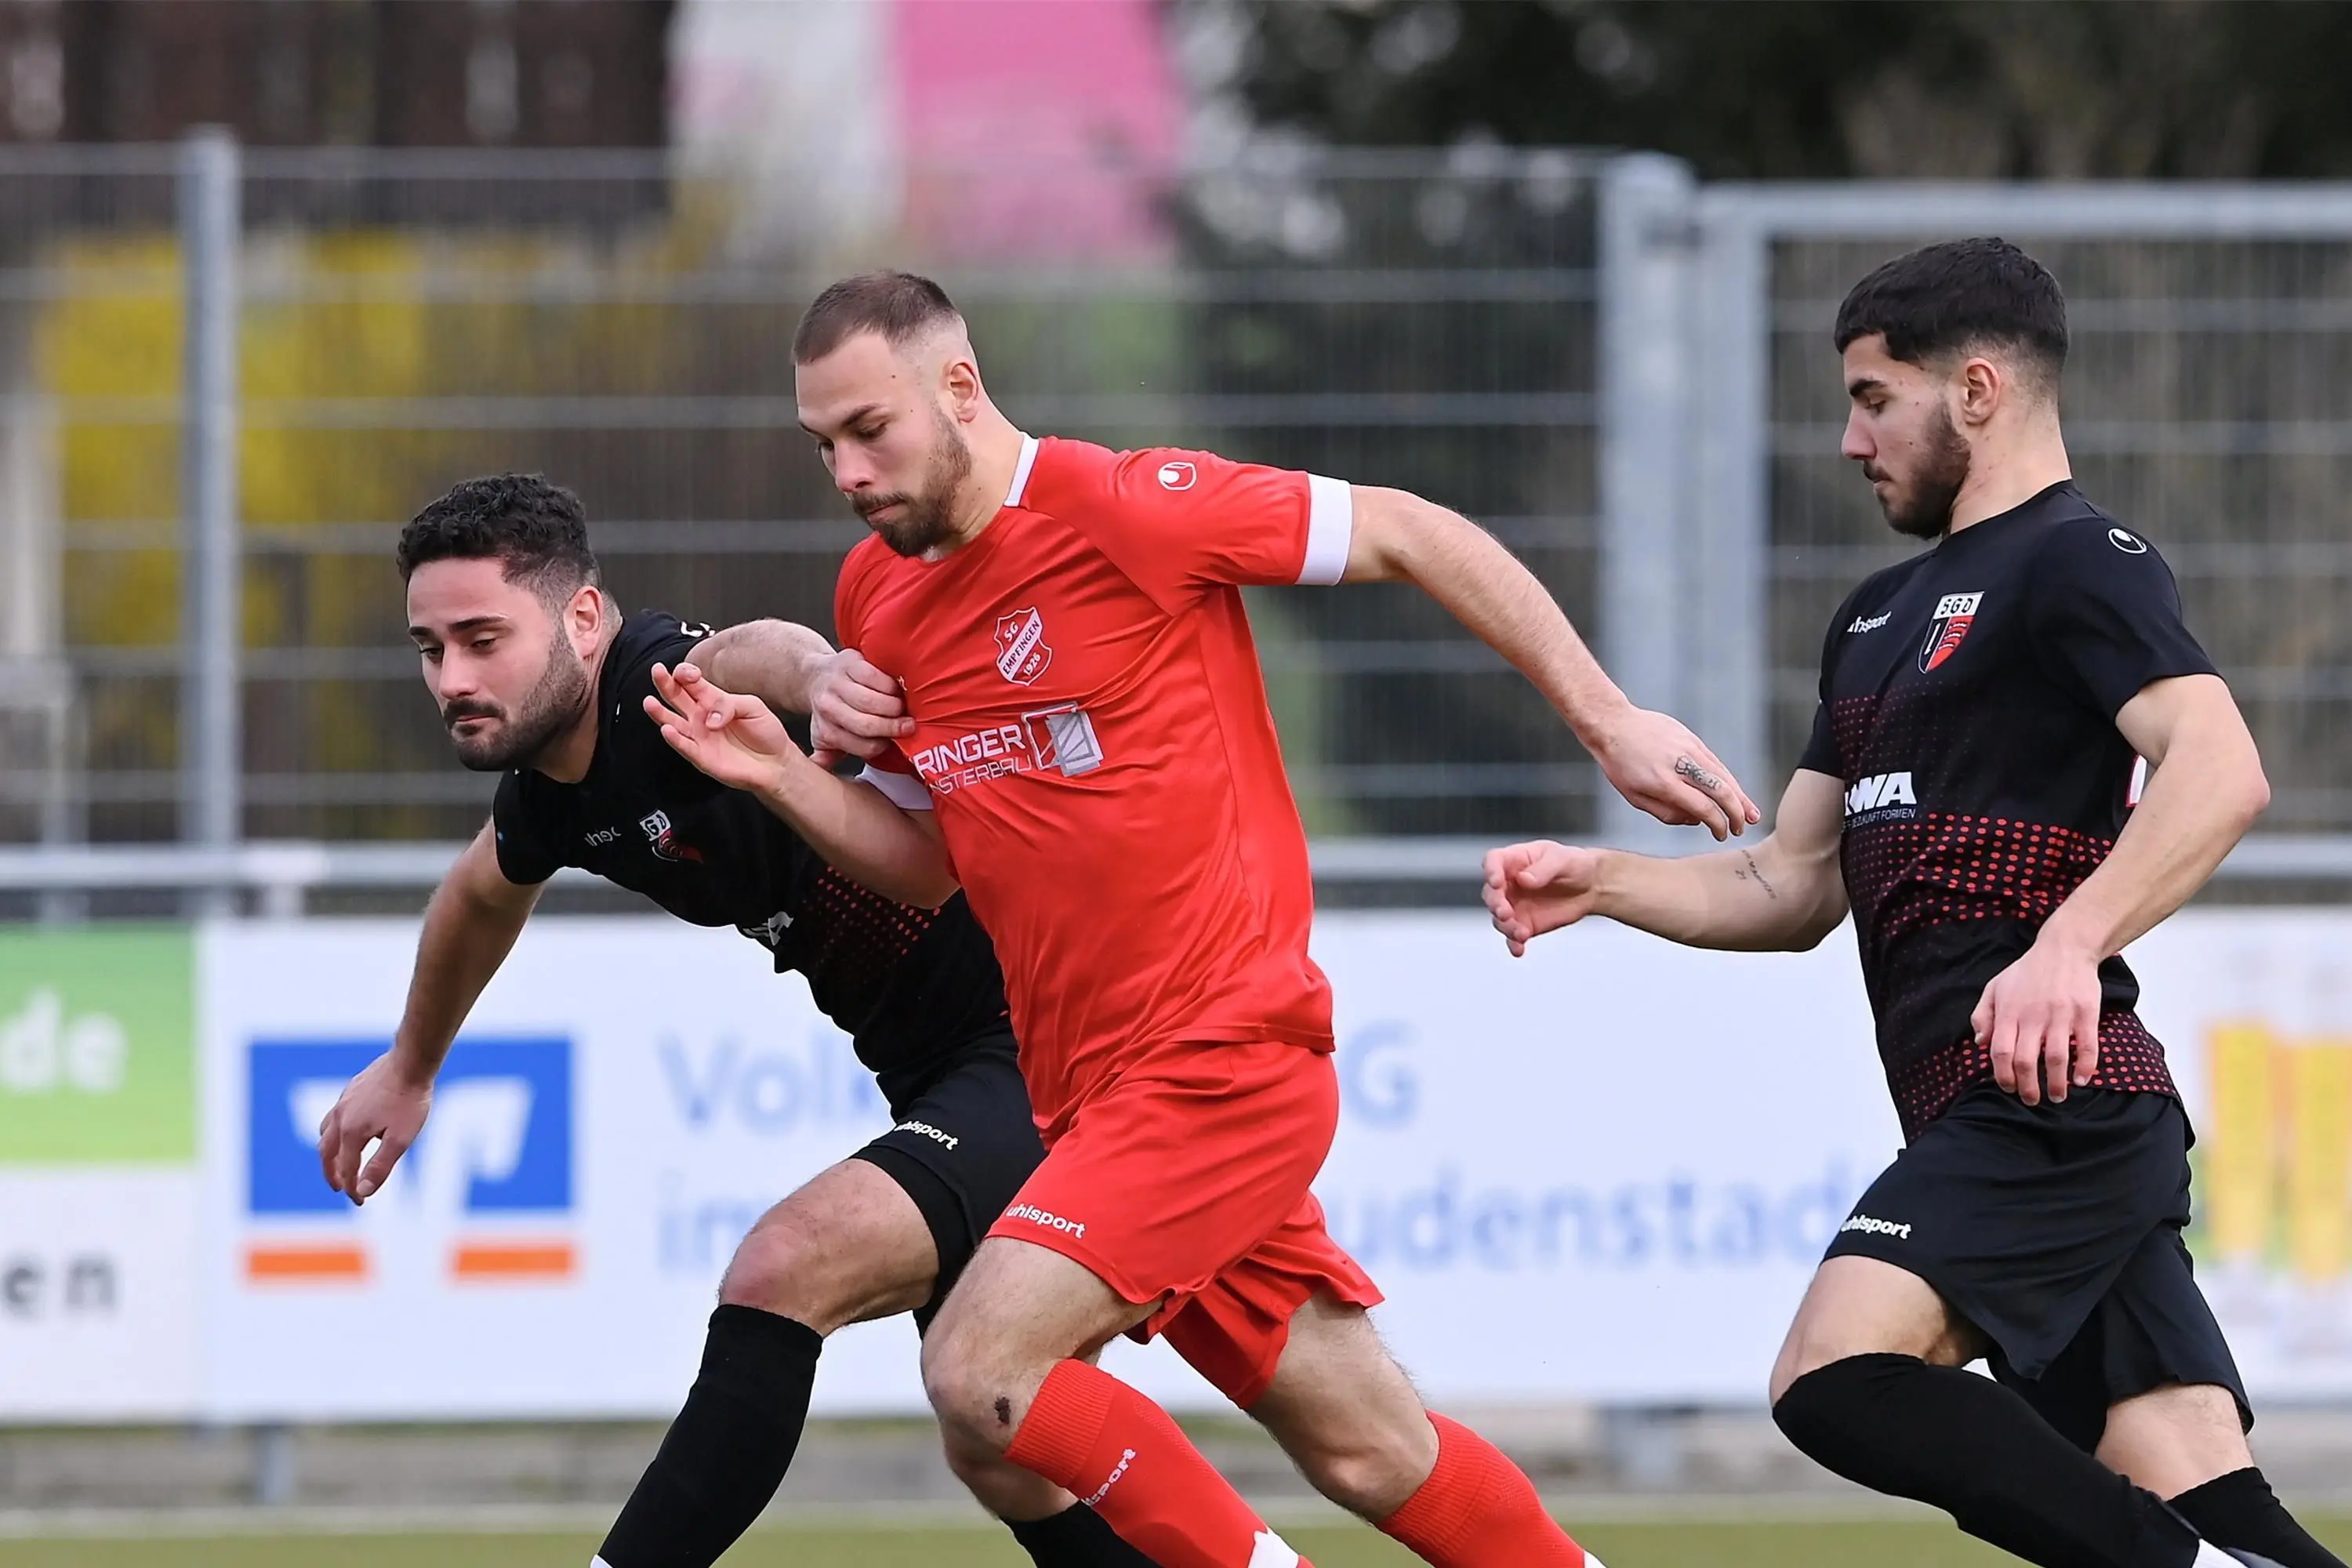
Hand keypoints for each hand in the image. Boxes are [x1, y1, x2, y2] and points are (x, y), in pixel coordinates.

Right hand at [318, 1051, 432, 1204]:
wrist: (411, 1061)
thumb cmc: (410, 1101)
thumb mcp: (401, 1139)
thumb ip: (380, 1166)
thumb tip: (362, 1191)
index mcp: (350, 1132)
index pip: (345, 1170)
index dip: (351, 1189)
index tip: (360, 1202)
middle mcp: (340, 1117)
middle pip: (326, 1153)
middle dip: (331, 1174)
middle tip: (339, 1188)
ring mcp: (343, 1101)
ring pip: (326, 1132)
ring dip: (329, 1152)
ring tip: (338, 1162)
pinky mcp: (351, 1090)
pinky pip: (335, 1116)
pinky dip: (336, 1132)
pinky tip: (351, 1130)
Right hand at [645, 662, 802, 792]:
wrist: (776, 761)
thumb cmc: (765, 731)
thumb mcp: (752, 706)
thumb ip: (729, 705)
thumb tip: (709, 717)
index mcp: (712, 699)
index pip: (691, 682)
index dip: (686, 674)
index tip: (689, 672)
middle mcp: (700, 716)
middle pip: (677, 697)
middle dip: (666, 684)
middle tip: (657, 672)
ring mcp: (699, 736)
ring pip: (672, 722)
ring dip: (659, 713)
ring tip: (649, 702)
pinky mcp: (702, 757)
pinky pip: (685, 747)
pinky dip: (675, 739)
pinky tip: (666, 730)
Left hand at [808, 648, 911, 767]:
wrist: (815, 676)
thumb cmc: (829, 710)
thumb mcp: (824, 737)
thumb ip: (829, 756)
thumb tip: (824, 770)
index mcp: (826, 731)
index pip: (864, 746)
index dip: (885, 745)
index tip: (896, 741)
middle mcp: (828, 708)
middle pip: (868, 725)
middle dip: (893, 727)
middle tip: (909, 725)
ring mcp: (837, 684)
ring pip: (872, 701)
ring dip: (894, 705)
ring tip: (902, 707)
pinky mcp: (849, 662)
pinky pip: (875, 677)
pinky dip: (890, 685)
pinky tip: (895, 689)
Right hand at [1482, 840, 1602, 956]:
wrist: (1590, 887)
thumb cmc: (1575, 865)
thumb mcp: (1563, 860)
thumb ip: (1543, 869)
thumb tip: (1524, 879)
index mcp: (1515, 860)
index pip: (1493, 861)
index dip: (1490, 870)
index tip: (1495, 881)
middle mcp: (1510, 883)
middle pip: (1491, 893)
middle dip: (1495, 904)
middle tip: (1505, 913)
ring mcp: (1515, 905)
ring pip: (1499, 918)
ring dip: (1506, 927)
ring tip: (1521, 933)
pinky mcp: (1524, 924)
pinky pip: (1513, 936)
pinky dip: (1513, 944)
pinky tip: (1519, 949)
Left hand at [1588, 706, 1760, 840]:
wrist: (1614, 724)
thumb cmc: (1620, 765)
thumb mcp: (1634, 797)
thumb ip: (1666, 813)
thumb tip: (1696, 821)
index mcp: (1663, 783)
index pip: (1702, 807)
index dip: (1717, 823)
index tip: (1722, 834)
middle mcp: (1680, 764)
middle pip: (1720, 790)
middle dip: (1736, 812)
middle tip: (1741, 828)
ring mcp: (1688, 748)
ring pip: (1723, 775)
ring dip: (1740, 796)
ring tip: (1752, 814)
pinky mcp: (1691, 738)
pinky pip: (1715, 762)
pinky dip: (1728, 779)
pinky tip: (1736, 790)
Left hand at [1970, 935, 2102, 1105]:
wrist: (2064, 949)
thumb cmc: (2027, 971)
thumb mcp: (1995, 987)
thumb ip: (1983, 1014)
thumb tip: (1980, 1043)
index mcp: (2009, 1011)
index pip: (2000, 1052)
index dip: (2002, 1075)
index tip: (2008, 1088)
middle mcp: (2033, 1015)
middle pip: (2026, 1061)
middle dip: (2027, 1087)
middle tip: (2031, 1100)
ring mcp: (2061, 1015)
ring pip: (2056, 1058)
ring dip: (2056, 1084)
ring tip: (2056, 1097)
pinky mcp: (2086, 1013)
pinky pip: (2087, 1046)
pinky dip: (2085, 1067)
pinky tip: (2081, 1079)